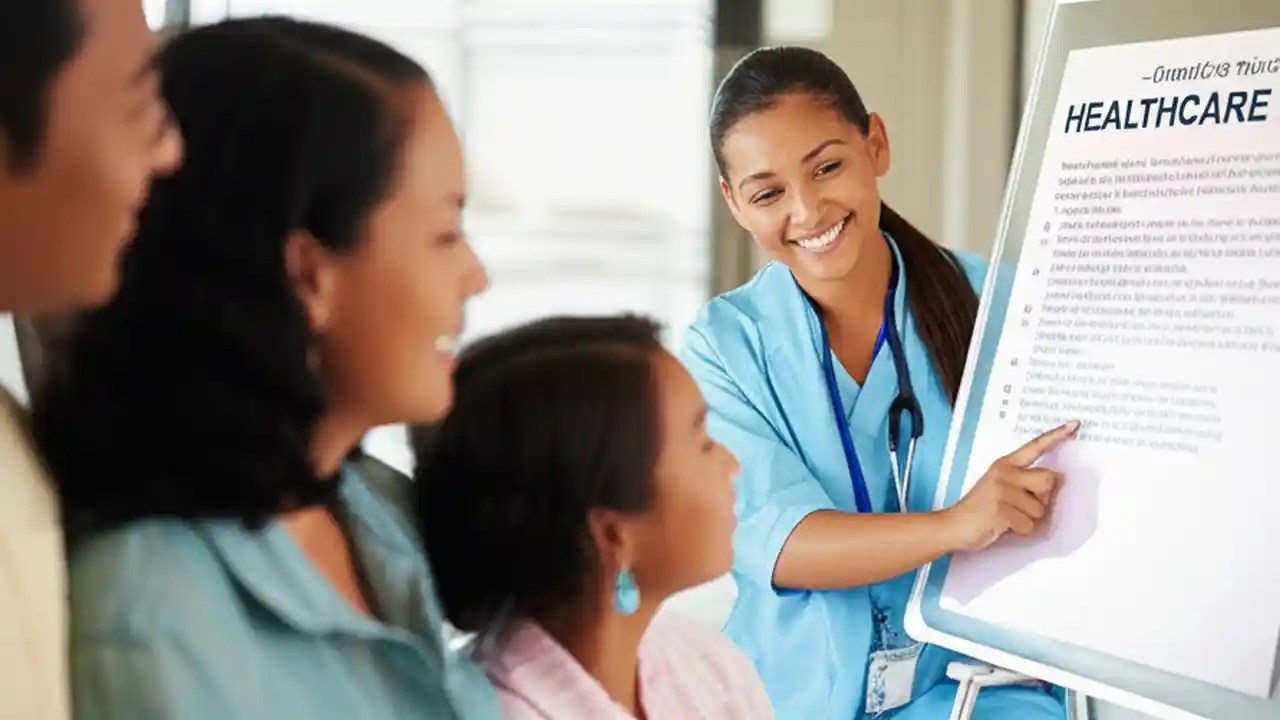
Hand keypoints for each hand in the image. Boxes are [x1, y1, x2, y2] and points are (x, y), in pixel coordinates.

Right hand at [941, 421, 1079, 551]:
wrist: (954, 526)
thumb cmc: (981, 509)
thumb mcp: (999, 486)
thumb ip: (1023, 481)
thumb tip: (1052, 484)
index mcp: (1005, 464)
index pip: (1035, 446)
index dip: (1056, 436)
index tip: (1074, 425)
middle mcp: (1005, 473)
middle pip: (1048, 481)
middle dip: (1042, 498)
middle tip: (1021, 506)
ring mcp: (1002, 491)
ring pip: (1040, 509)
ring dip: (1029, 519)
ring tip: (1008, 518)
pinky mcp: (1002, 510)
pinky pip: (1029, 525)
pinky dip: (1020, 531)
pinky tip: (1003, 527)